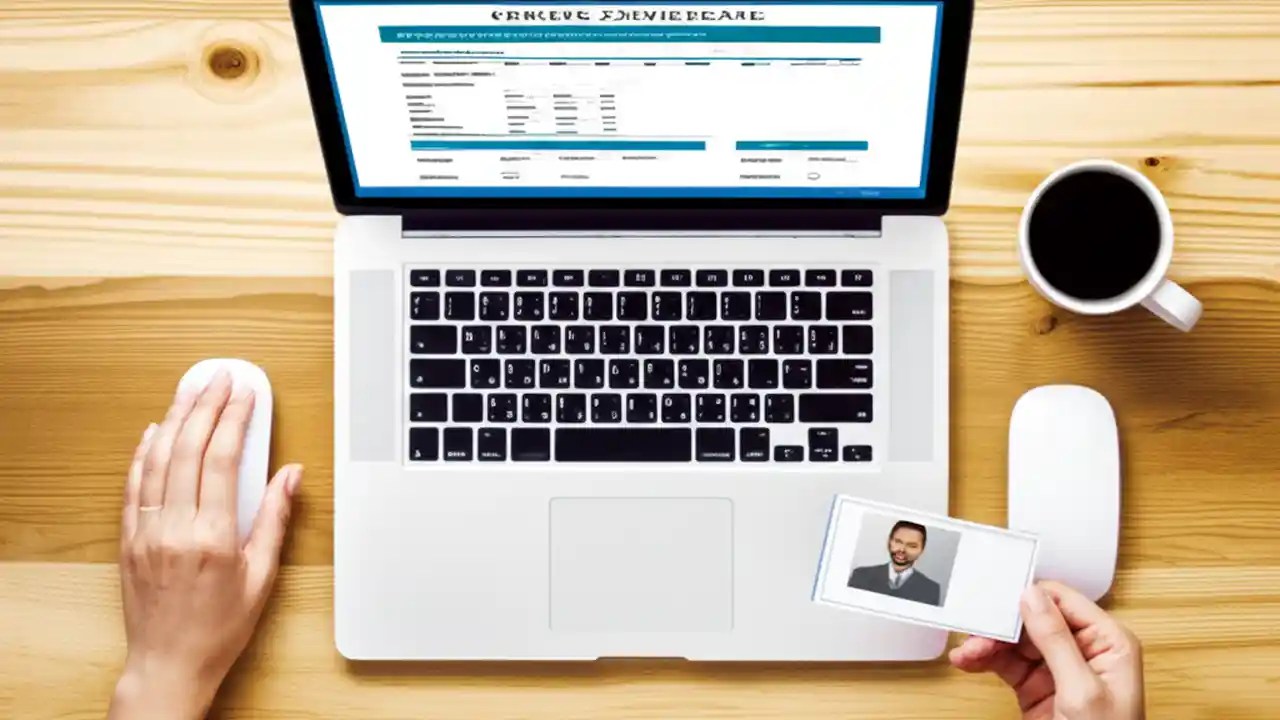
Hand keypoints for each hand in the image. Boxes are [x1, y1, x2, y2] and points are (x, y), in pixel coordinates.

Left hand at [109, 370, 301, 719]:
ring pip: (158, 459)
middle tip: (220, 377)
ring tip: (190, 390)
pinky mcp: (128, 539)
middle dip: (206, 405)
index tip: (247, 394)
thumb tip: (291, 474)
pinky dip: (143, 453)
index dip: (236, 419)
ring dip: (175, 419)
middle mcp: (175, 528)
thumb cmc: (221, 627)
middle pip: (189, 448)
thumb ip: (276, 519)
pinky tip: (154, 431)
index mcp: (214, 536)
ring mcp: (146, 531)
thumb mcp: (263, 576)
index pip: (224, 459)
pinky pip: (133, 485)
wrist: (169, 664)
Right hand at [950, 581, 1144, 719]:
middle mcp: (1084, 650)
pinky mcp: (1036, 686)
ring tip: (967, 653)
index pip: (1062, 600)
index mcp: (1108, 642)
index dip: (1027, 598)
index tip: (996, 603)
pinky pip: (1006, 662)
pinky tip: (968, 661)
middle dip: (1000, 625)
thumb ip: (1056, 640)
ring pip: (1014, 640)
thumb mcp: (1082, 691)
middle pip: (1032, 618)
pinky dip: (985, 660)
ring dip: (987, 643)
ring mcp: (1059, 668)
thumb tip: (1033, 597)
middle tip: (976, 633)